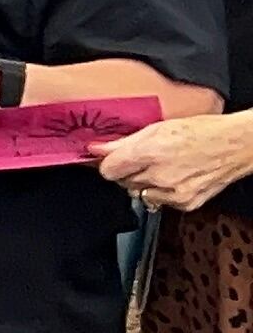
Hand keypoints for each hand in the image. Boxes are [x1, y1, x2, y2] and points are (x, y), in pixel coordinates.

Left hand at [97, 112, 252, 210]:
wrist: (236, 145)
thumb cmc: (202, 131)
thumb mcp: (158, 128)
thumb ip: (124, 141)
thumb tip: (96, 148)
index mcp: (150, 152)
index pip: (108, 170)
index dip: (108, 164)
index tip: (111, 160)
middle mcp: (159, 175)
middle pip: (123, 183)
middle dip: (127, 172)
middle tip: (143, 160)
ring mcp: (173, 193)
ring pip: (139, 193)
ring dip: (143, 184)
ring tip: (161, 168)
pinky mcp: (185, 203)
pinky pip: (159, 201)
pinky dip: (161, 192)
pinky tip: (174, 178)